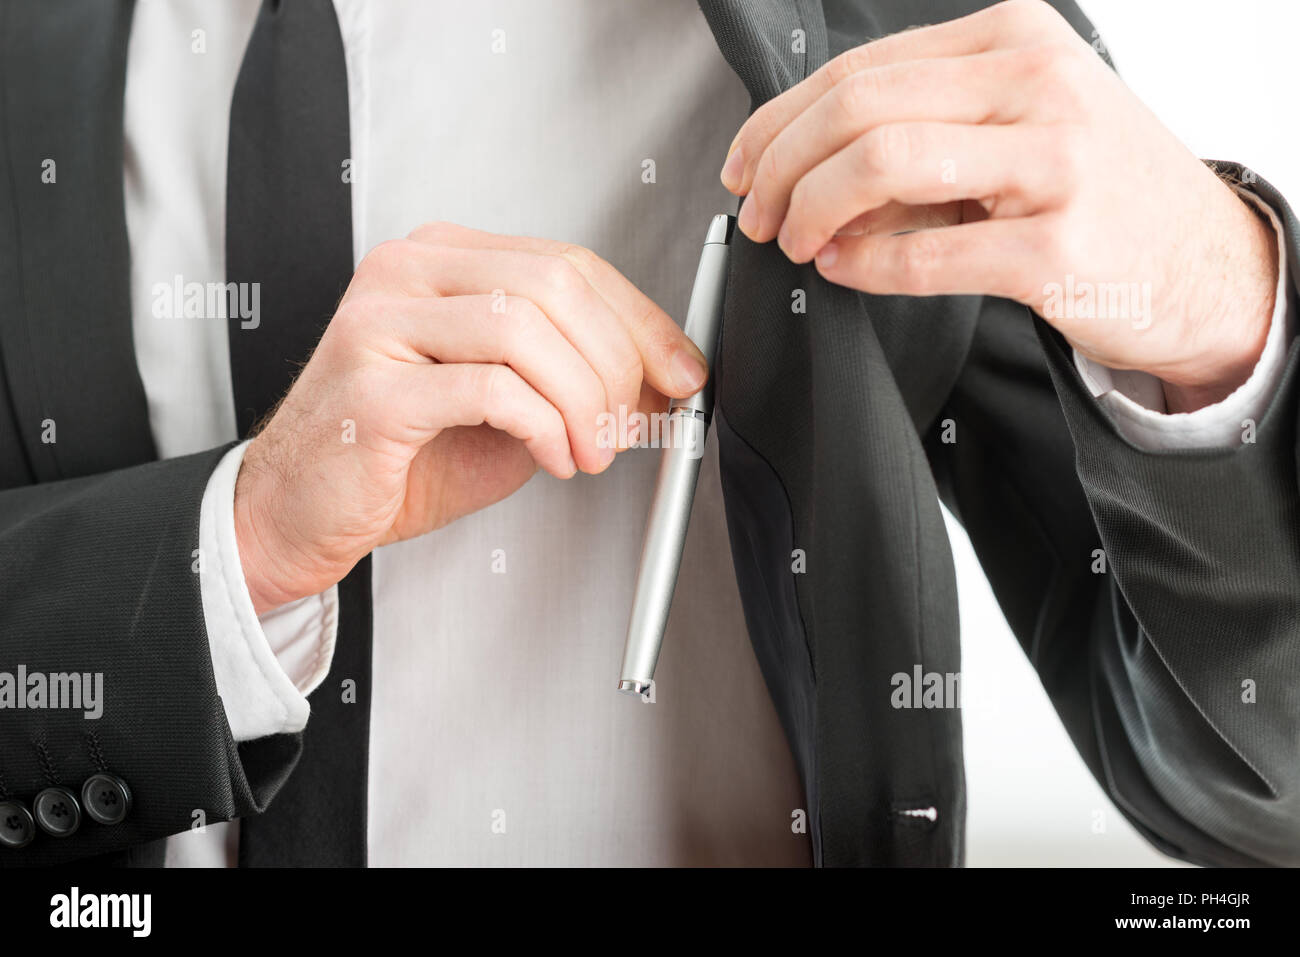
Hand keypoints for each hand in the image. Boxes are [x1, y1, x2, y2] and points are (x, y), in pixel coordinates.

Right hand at [234, 223, 707, 612]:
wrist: (301, 510)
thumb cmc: (400, 456)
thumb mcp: (508, 404)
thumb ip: (572, 375)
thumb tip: (662, 377)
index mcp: (442, 260)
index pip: (568, 263)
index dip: (640, 320)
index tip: (683, 370)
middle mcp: (406, 274)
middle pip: (555, 284)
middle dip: (617, 362)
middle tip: (631, 423)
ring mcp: (382, 322)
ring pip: (527, 327)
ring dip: (583, 400)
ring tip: (590, 450)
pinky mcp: (374, 386)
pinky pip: (492, 387)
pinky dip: (544, 427)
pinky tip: (552, 457)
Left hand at [720, 0, 1277, 411]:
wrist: (1206, 264)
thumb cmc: (1101, 192)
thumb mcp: (1018, 127)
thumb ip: (920, 131)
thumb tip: (805, 169)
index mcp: (1014, 40)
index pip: (859, 68)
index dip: (778, 121)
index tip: (745, 164)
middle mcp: (1036, 84)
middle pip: (857, 108)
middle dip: (781, 167)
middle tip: (759, 214)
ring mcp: (1053, 163)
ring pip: (882, 162)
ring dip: (813, 209)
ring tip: (797, 241)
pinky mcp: (1056, 247)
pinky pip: (922, 255)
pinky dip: (862, 267)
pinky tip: (844, 270)